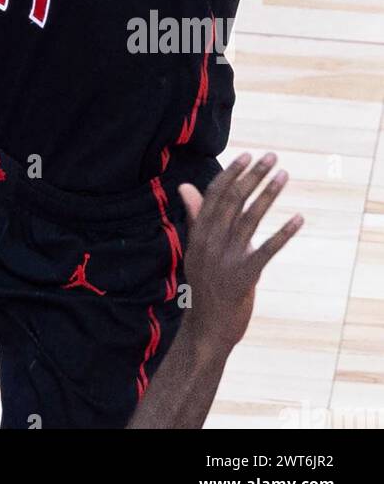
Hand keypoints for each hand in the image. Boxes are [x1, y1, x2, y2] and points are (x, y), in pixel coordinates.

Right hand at [178, 153, 302, 354]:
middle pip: (233, 201)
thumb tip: (186, 186)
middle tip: (271, 156)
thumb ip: (197, 217)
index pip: (215, 195)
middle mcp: (210, 242)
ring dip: (268, 195)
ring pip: (249, 219)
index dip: (232, 174)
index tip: (248, 155)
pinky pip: (266, 250)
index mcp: (199, 233)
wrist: (206, 328)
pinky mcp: (244, 277)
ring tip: (284, 176)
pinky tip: (298, 218)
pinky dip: (283, 234)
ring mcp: (225, 259)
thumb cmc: (205, 284)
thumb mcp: (197, 249)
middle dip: (253, 176)